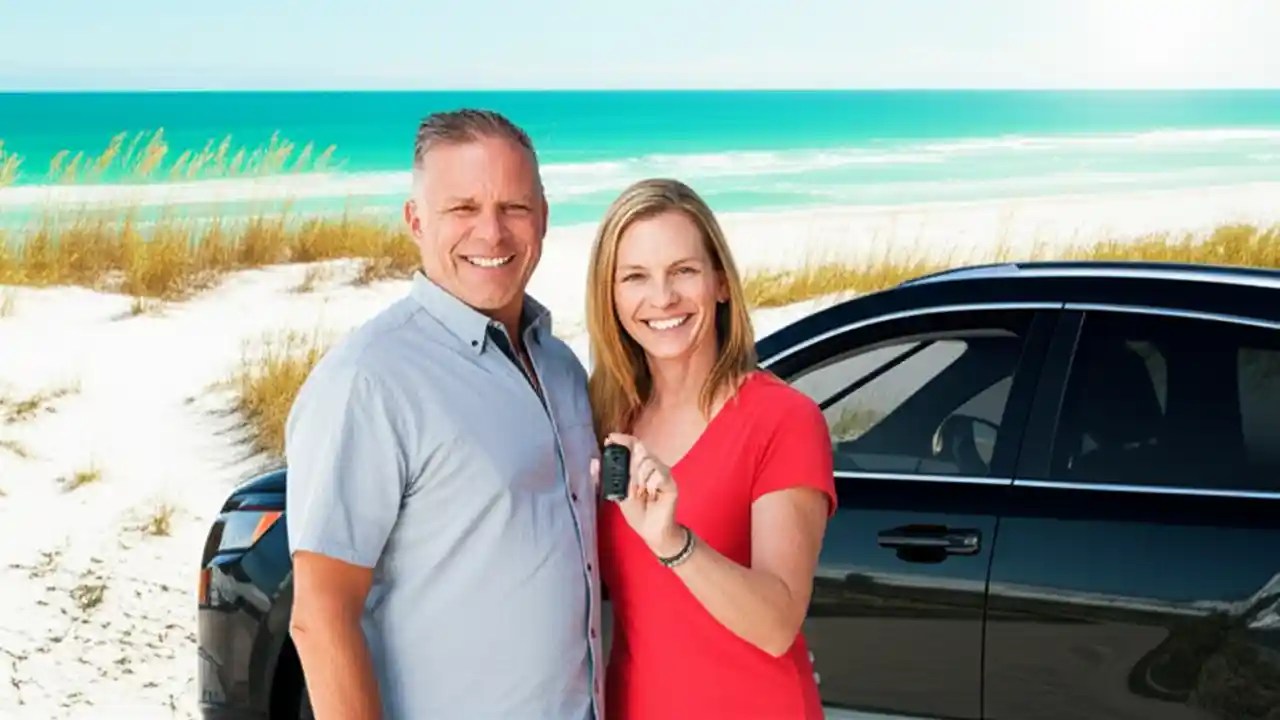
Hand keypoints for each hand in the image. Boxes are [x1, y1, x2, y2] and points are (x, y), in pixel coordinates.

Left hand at [603, 433, 684, 557]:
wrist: (651, 531)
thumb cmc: (637, 512)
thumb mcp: (617, 494)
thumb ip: (607, 478)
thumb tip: (593, 461)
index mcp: (639, 466)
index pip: (633, 445)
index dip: (623, 440)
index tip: (610, 439)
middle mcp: (652, 466)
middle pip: (641, 450)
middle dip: (631, 463)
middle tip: (630, 483)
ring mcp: (663, 474)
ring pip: (649, 462)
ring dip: (640, 477)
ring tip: (640, 492)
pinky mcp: (671, 484)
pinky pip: (659, 475)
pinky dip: (651, 484)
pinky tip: (650, 494)